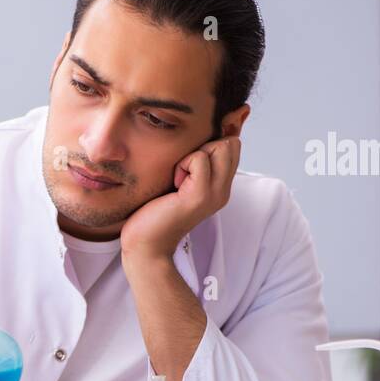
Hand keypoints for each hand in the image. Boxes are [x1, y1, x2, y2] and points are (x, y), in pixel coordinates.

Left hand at [120, 136, 240, 265]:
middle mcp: (223, 190)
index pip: (233, 146)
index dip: (211, 143)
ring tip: (179, 177)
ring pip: (220, 147)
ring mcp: (215, 193)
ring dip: (194, 154)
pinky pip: (199, 158)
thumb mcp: (179, 180)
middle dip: (205, 146)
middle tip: (184, 170)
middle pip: (231, 143)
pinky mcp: (201, 196)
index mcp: (220, 186)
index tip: (189, 163)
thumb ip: (193, 162)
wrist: (146, 244)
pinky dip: (183, 164)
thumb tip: (200, 137)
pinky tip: (174, 183)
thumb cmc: (155, 211)